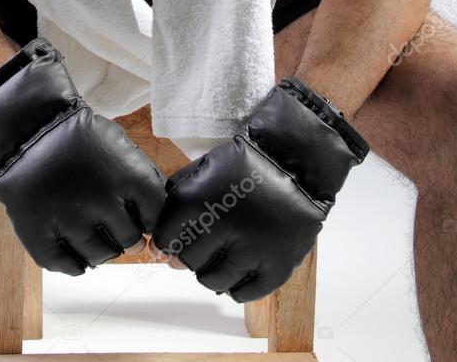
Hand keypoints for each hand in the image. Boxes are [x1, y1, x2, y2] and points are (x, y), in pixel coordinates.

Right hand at [0, 37, 166, 273]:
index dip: (147, 217)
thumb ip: (142, 179)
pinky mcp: (39, 234)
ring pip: (101, 256)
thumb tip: (153, 222)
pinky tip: (74, 247)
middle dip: (125, 234)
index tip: (136, 214)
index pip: (154, 215)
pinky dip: (75, 262)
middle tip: (112, 225)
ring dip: (102, 249)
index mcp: (127, 175)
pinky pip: (67, 266)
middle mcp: (101, 200)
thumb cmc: (78, 138)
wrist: (30, 126)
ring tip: (93, 233)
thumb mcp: (120, 145)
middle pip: (129, 239)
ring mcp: (69, 220)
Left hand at [150, 76, 368, 301]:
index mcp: (198, 201)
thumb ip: (176, 200)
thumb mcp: (202, 168)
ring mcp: (252, 250)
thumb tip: (161, 246)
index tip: (175, 240)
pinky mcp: (277, 265)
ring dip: (211, 271)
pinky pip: (245, 293)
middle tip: (203, 244)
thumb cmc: (245, 164)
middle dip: (190, 254)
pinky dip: (236, 287)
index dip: (167, 241)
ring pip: (213, 281)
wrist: (295, 161)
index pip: (166, 239)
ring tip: (222, 255)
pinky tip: (239, 269)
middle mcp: (222, 228)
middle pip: (188, 262)